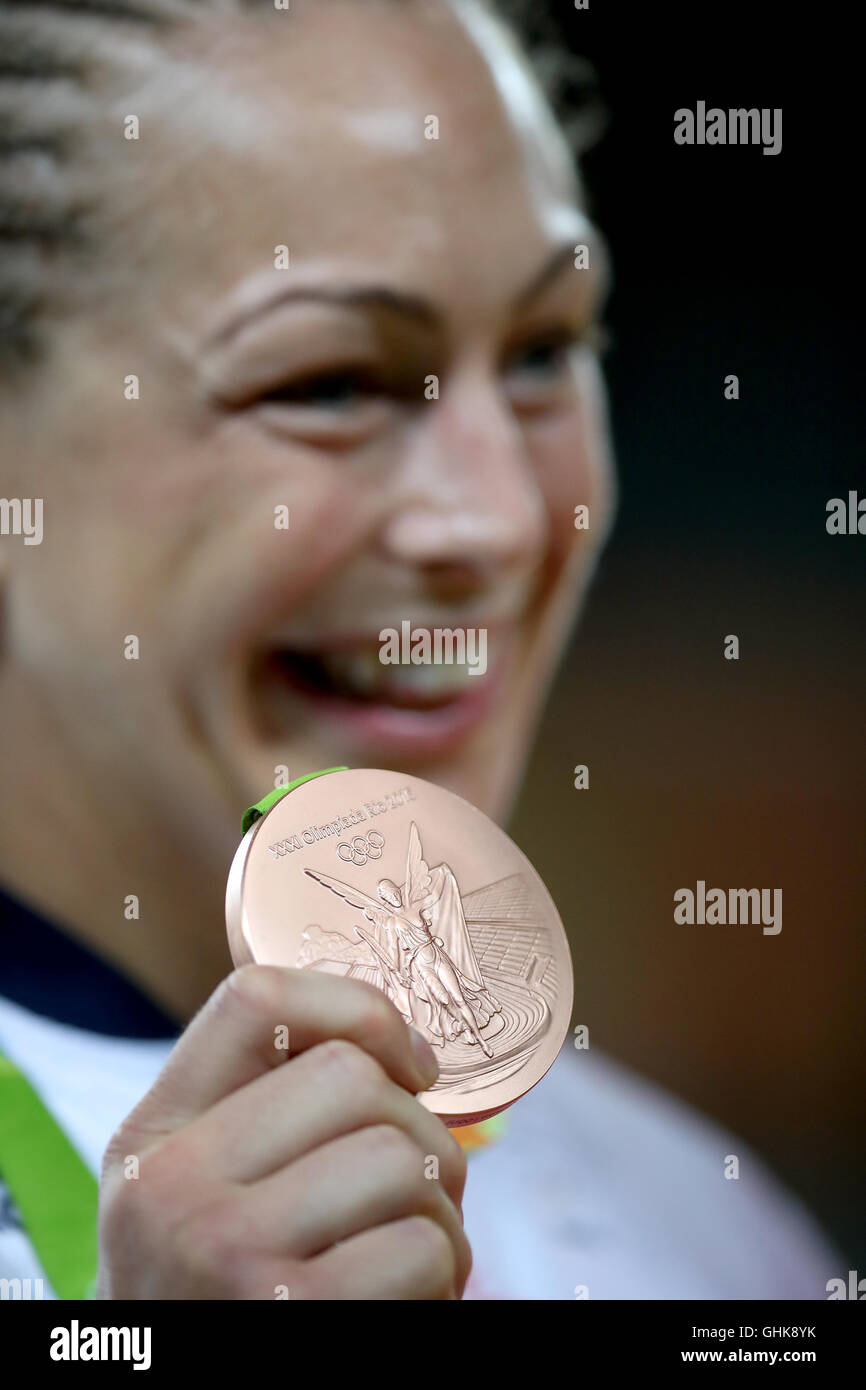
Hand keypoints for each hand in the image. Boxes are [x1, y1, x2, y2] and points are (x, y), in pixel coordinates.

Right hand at [98, 965, 469, 1298]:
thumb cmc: (219, 1292)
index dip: (359, 1009)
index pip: (256, 1000)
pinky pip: (424, 1247)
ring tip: (406, 1247)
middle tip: (414, 1183)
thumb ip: (263, 1111)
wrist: (182, 1387)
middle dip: (417, 1127)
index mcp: (151, 1136)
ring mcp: (231, 1257)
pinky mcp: (297, 1319)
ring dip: (440, 1208)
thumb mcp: (195, 1189)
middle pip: (354, 1080)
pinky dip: (443, 1273)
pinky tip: (404, 1299)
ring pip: (404, 1159)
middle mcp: (175, 1189)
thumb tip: (412, 1053)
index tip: (410, 1062)